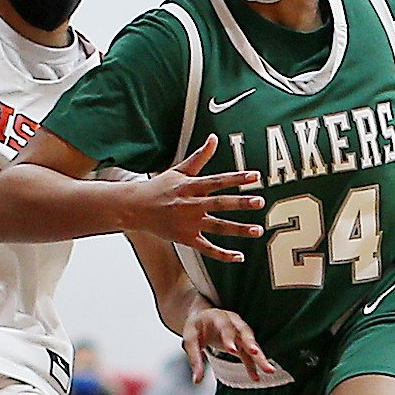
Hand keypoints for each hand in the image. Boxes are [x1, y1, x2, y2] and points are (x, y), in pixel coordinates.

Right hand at [121, 137, 263, 259]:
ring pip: (217, 227)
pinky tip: (239, 256)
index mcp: (190, 186)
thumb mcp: (180, 170)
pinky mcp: (186, 238)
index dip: (236, 178)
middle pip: (219, 204)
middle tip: (259, 201)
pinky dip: (223, 254)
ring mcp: (189, 223)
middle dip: (240, 203)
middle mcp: (190, 205)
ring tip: (257, 230)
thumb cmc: (159, 187)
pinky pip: (207, 248)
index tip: (255, 176)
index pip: (217, 181)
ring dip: (238, 229)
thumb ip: (200, 156)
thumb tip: (214, 138)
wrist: (135, 208)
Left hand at [182, 299, 276, 386]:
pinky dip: (253, 365)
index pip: (225, 326)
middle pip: (244, 332)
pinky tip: (256, 377)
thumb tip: (196, 380)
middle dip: (251, 343)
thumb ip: (194, 359)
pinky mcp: (243, 341)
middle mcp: (233, 322)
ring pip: (252, 343)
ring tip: (268, 369)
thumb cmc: (196, 327)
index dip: (229, 337)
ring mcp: (240, 331)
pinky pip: (250, 354)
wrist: (204, 318)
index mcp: (217, 317)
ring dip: (260, 356)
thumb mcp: (190, 340)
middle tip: (256, 353)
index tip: (232, 350)